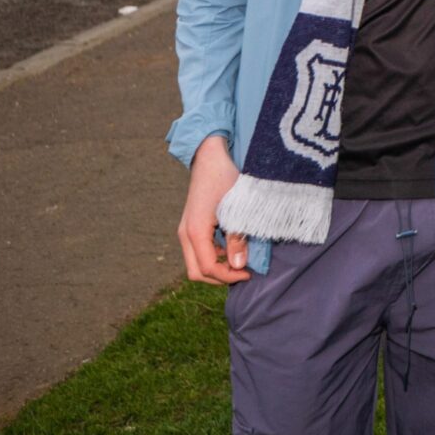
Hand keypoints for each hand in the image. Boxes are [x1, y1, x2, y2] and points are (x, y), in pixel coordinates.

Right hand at [177, 135, 250, 284]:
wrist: (210, 156)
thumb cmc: (224, 178)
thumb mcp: (237, 208)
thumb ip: (237, 238)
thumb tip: (238, 265)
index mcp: (195, 231)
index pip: (208, 268)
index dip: (229, 276)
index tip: (249, 273)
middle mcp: (185, 234)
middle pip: (197, 272)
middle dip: (219, 277)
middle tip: (242, 272)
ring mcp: (186, 230)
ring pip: (196, 263)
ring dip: (217, 267)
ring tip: (240, 259)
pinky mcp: (190, 226)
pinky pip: (199, 251)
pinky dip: (214, 256)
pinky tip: (231, 247)